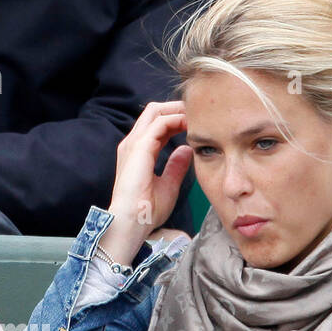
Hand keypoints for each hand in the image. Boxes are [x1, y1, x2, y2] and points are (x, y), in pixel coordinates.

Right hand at [100, 101, 193, 265]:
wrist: (133, 223)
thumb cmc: (147, 211)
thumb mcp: (168, 186)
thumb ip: (175, 166)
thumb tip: (186, 150)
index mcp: (138, 153)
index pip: (156, 125)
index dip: (176, 120)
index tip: (196, 123)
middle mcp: (133, 144)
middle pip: (154, 112)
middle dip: (177, 108)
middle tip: (198, 112)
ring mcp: (134, 144)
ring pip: (156, 112)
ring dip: (178, 110)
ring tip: (197, 115)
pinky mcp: (139, 147)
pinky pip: (160, 123)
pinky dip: (177, 119)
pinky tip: (191, 124)